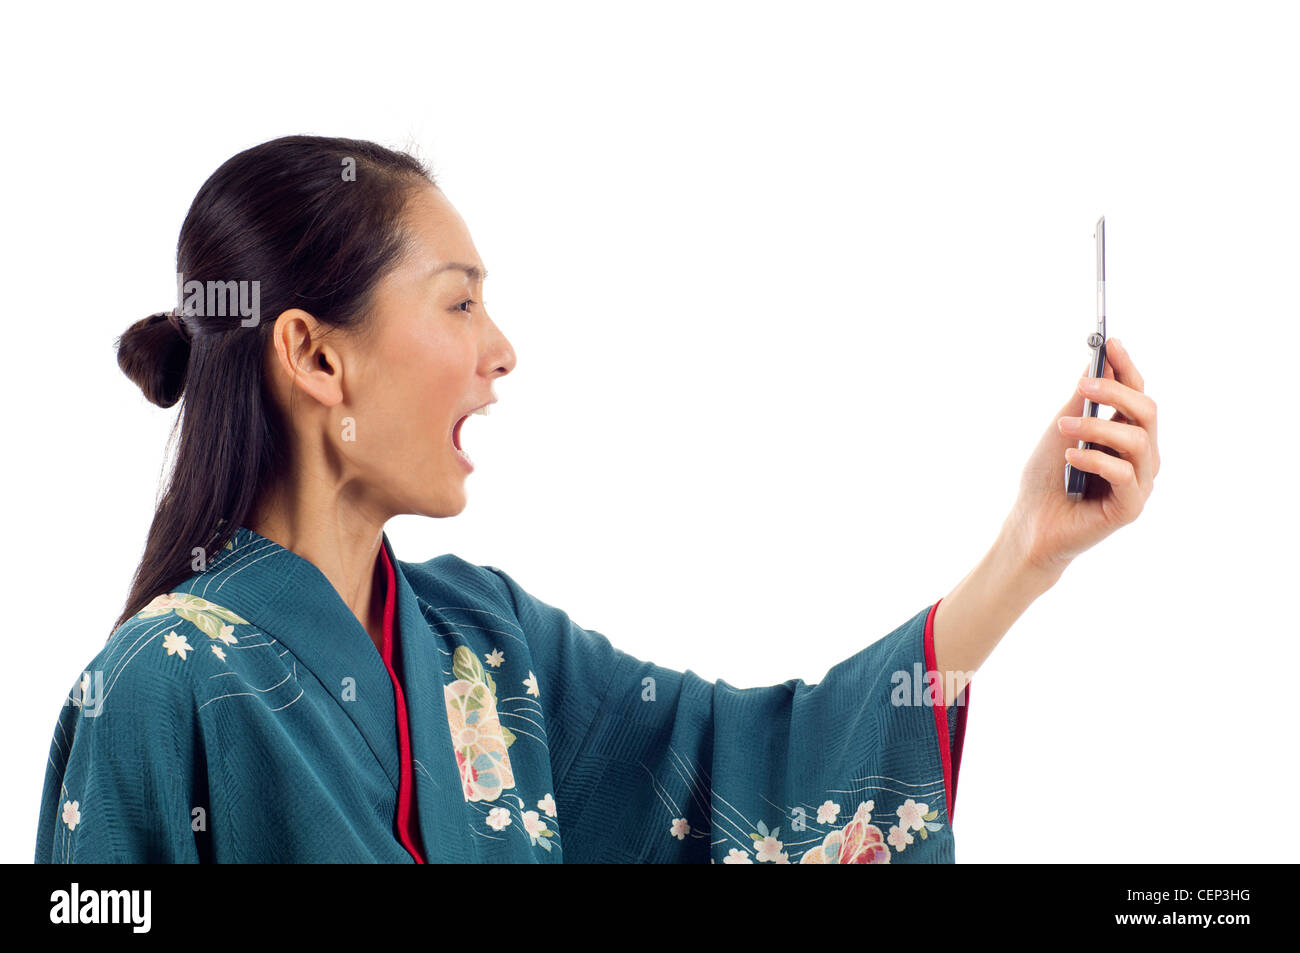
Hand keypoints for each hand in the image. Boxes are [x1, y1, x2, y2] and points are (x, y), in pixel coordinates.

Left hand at [1003, 337, 1159, 577]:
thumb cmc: (1046, 478)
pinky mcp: (1130, 507)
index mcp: (1126, 435)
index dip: (1127, 367)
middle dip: (1116, 392)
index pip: (1137, 394)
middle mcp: (1141, 457)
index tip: (1110, 342)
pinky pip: (1124, 474)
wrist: (1030, 524)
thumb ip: (1082, 403)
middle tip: (1082, 384)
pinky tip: (1070, 457)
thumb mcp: (1062, 431)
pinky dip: (1095, 459)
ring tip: (1063, 428)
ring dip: (1097, 427)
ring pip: (1138, 440)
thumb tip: (1097, 364)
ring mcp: (1139, 482)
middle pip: (1146, 412)